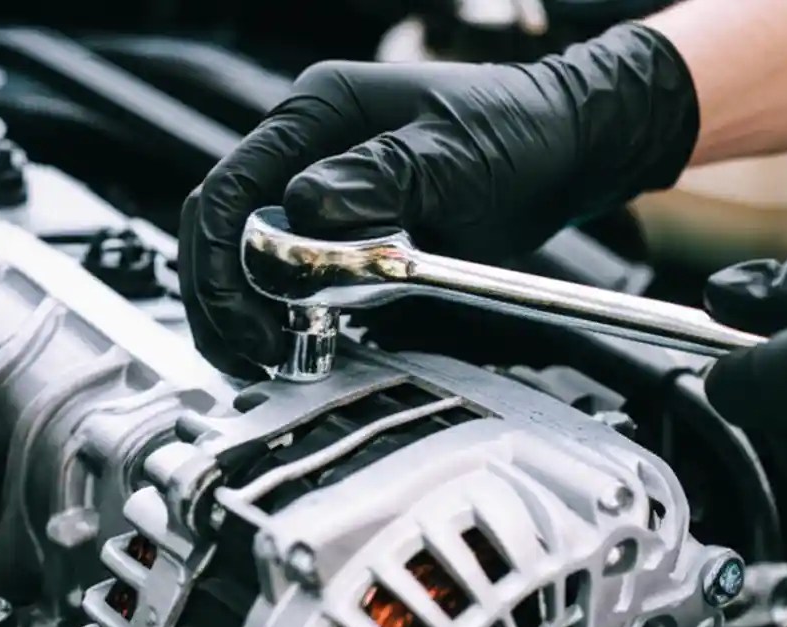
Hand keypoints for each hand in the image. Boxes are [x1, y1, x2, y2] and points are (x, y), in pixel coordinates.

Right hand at [178, 23, 698, 377]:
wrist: (565, 147)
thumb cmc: (519, 133)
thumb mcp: (455, 155)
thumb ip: (380, 178)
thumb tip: (304, 210)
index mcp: (319, 110)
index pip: (229, 186)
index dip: (221, 262)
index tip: (248, 321)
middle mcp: (308, 145)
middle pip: (221, 222)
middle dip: (221, 295)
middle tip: (254, 352)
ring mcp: (323, 184)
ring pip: (245, 249)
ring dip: (244, 307)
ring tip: (268, 355)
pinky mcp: (345, 223)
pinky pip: (289, 265)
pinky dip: (280, 307)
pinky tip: (294, 340)